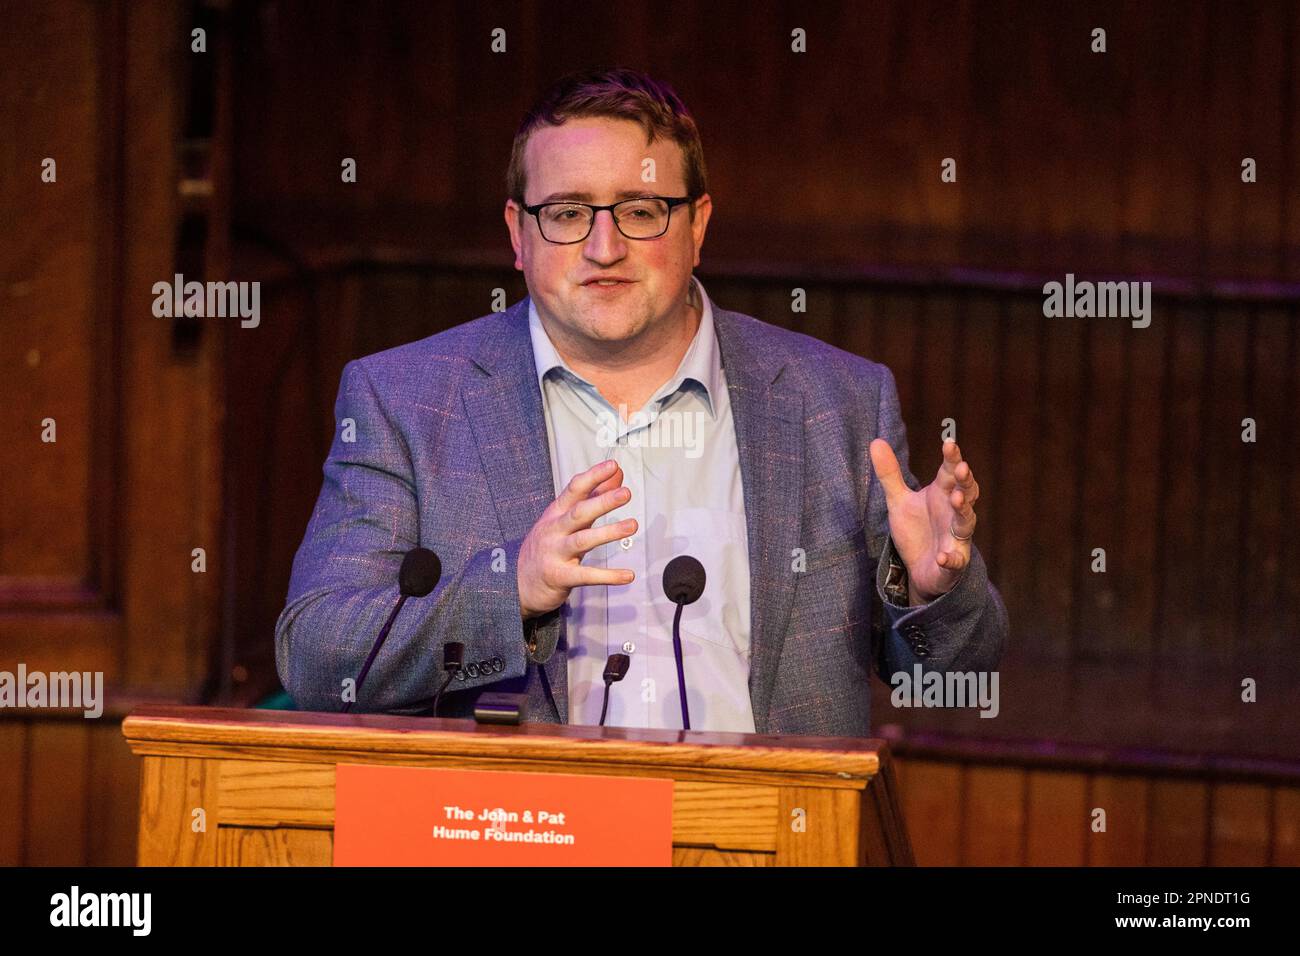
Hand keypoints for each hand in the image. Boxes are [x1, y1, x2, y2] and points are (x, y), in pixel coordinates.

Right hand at [517, 458, 636, 618]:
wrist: (516, 582)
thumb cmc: (549, 544)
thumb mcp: (566, 517)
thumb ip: (594, 496)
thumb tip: (617, 474)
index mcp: (556, 512)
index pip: (574, 489)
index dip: (593, 476)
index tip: (613, 466)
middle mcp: (554, 529)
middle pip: (579, 512)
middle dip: (602, 502)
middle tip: (626, 494)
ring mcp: (555, 553)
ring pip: (583, 540)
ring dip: (608, 532)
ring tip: (632, 526)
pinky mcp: (559, 576)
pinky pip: (586, 575)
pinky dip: (608, 576)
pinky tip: (628, 575)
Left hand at [869, 438, 978, 602]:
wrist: (918, 570)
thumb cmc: (916, 530)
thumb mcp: (898, 501)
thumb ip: (890, 474)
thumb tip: (875, 441)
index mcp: (942, 495)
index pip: (950, 473)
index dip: (952, 459)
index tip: (949, 443)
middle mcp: (954, 514)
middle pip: (966, 494)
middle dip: (965, 481)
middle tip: (961, 467)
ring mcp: (956, 539)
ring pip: (965, 523)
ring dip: (963, 511)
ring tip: (957, 499)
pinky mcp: (953, 564)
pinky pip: (955, 561)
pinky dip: (950, 559)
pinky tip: (942, 556)